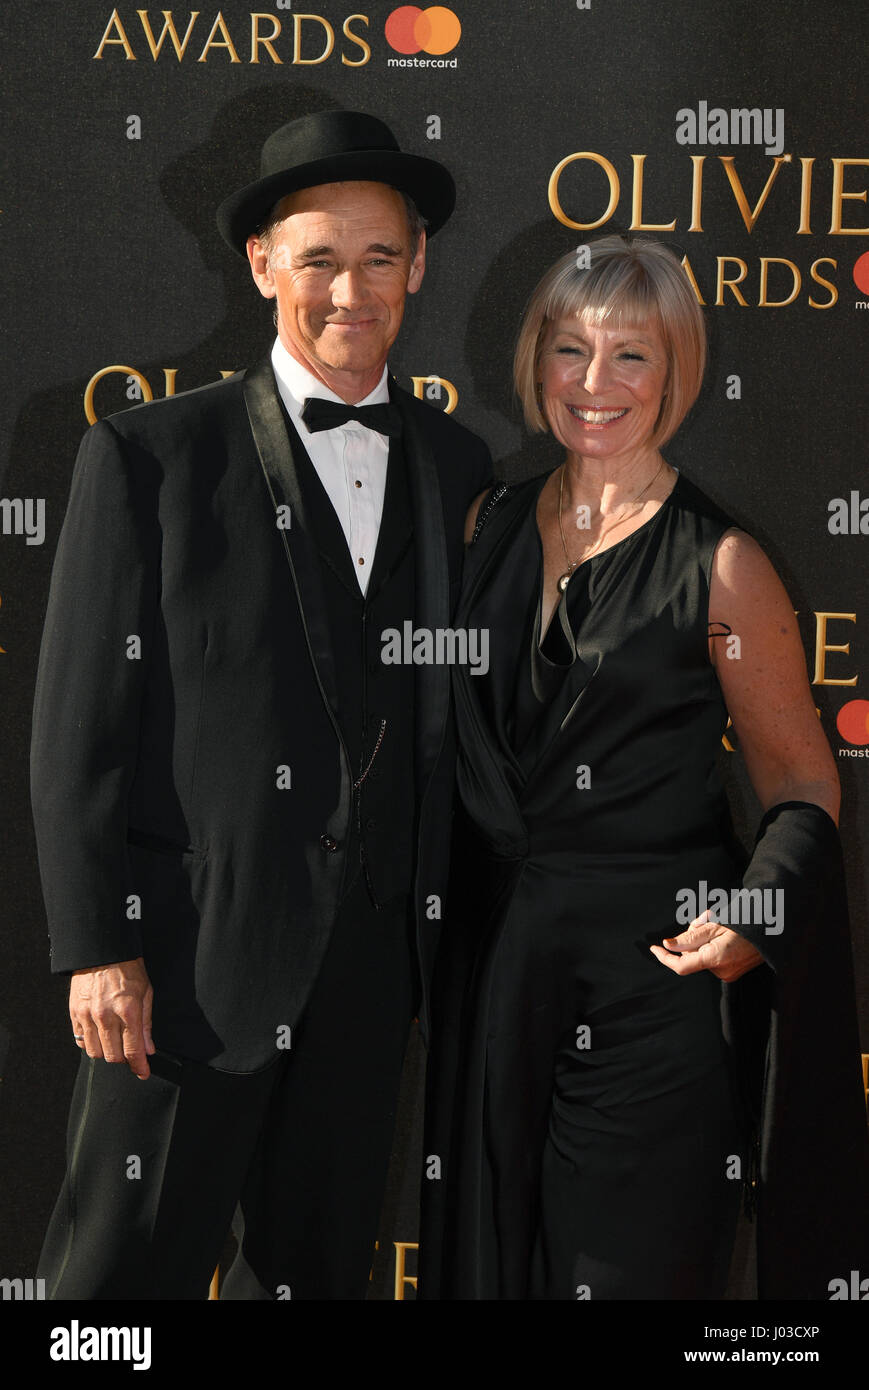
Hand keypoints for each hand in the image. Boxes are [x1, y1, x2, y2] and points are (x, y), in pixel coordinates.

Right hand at [69, 957, 154, 1078]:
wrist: (102, 950)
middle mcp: (106, 1016)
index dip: (139, 1066)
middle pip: (113, 1056)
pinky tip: (98, 1034)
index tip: (142, 1072)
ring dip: (106, 1052)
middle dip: (124, 1059)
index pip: (133, 1050)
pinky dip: (90, 1043)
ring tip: (113, 1041)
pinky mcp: (74, 1013)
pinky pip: (80, 1040)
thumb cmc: (127, 968)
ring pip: (95, 1052)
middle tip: (128, 1050)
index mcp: (128, 1011)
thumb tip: (148, 1049)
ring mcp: (87, 1015)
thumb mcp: (146, 993)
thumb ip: (146, 1024)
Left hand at [649, 912, 763, 982]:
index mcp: (715, 959)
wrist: (773, 930)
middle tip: (705, 918)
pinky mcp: (733, 972)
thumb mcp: (714, 925)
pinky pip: (712, 958)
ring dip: (703, 938)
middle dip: (692, 937)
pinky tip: (723, 932)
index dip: (664, 958)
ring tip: (717, 921)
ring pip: (701, 955)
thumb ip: (689, 938)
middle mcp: (721, 971)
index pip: (681, 965)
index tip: (653, 948)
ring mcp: (728, 973)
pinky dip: (712, 945)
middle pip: (692, 955)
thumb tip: (668, 945)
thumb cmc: (745, 922)